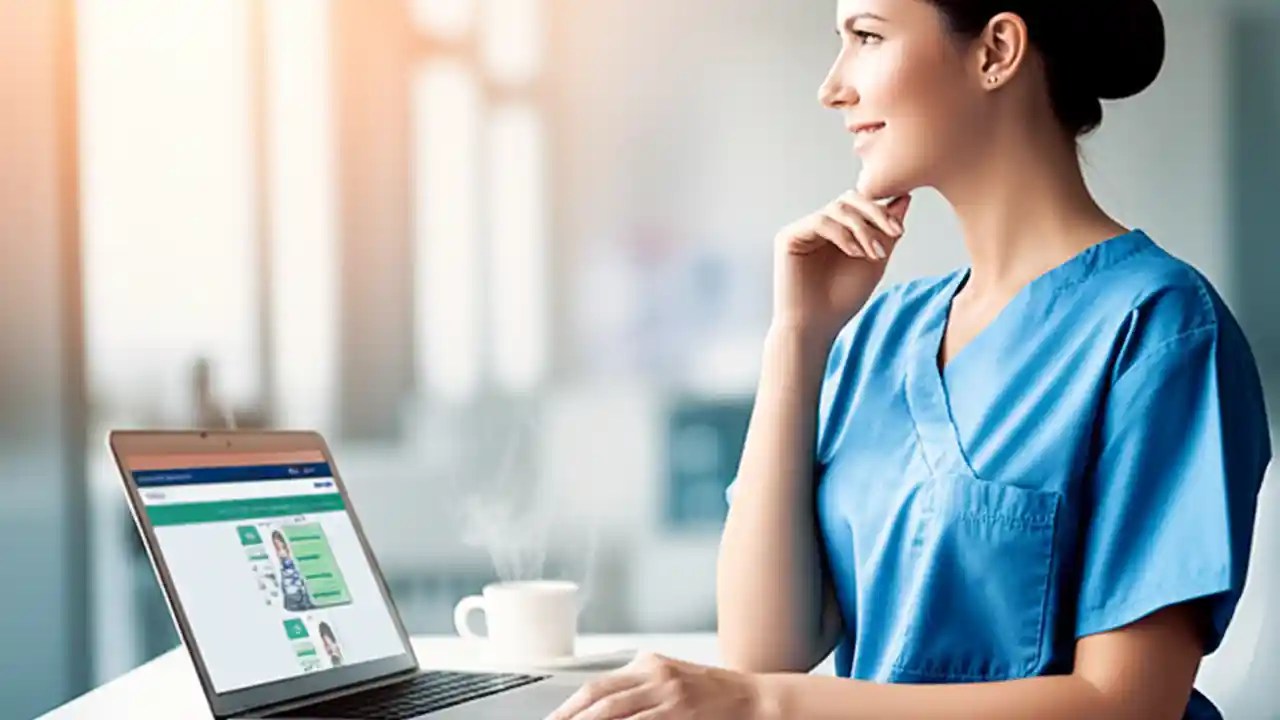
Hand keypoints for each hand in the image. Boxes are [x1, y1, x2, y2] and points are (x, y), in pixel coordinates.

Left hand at [544, 652, 771, 719]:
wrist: (754, 699)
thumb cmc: (715, 696)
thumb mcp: (673, 682)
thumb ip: (640, 690)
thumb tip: (602, 710)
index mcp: (648, 663)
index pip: (597, 686)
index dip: (569, 706)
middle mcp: (653, 671)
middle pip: (597, 696)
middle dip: (569, 716)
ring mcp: (666, 690)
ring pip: (611, 710)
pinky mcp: (679, 708)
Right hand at [772, 190, 911, 340]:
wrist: (816, 327)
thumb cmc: (842, 300)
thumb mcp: (875, 260)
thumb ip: (886, 232)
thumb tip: (904, 198)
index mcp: (838, 230)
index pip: (860, 204)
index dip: (882, 211)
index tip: (899, 231)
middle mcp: (819, 225)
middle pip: (849, 198)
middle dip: (875, 213)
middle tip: (894, 234)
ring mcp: (803, 229)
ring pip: (837, 208)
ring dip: (862, 229)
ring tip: (874, 254)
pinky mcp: (788, 237)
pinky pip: (820, 221)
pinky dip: (842, 235)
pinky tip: (854, 253)